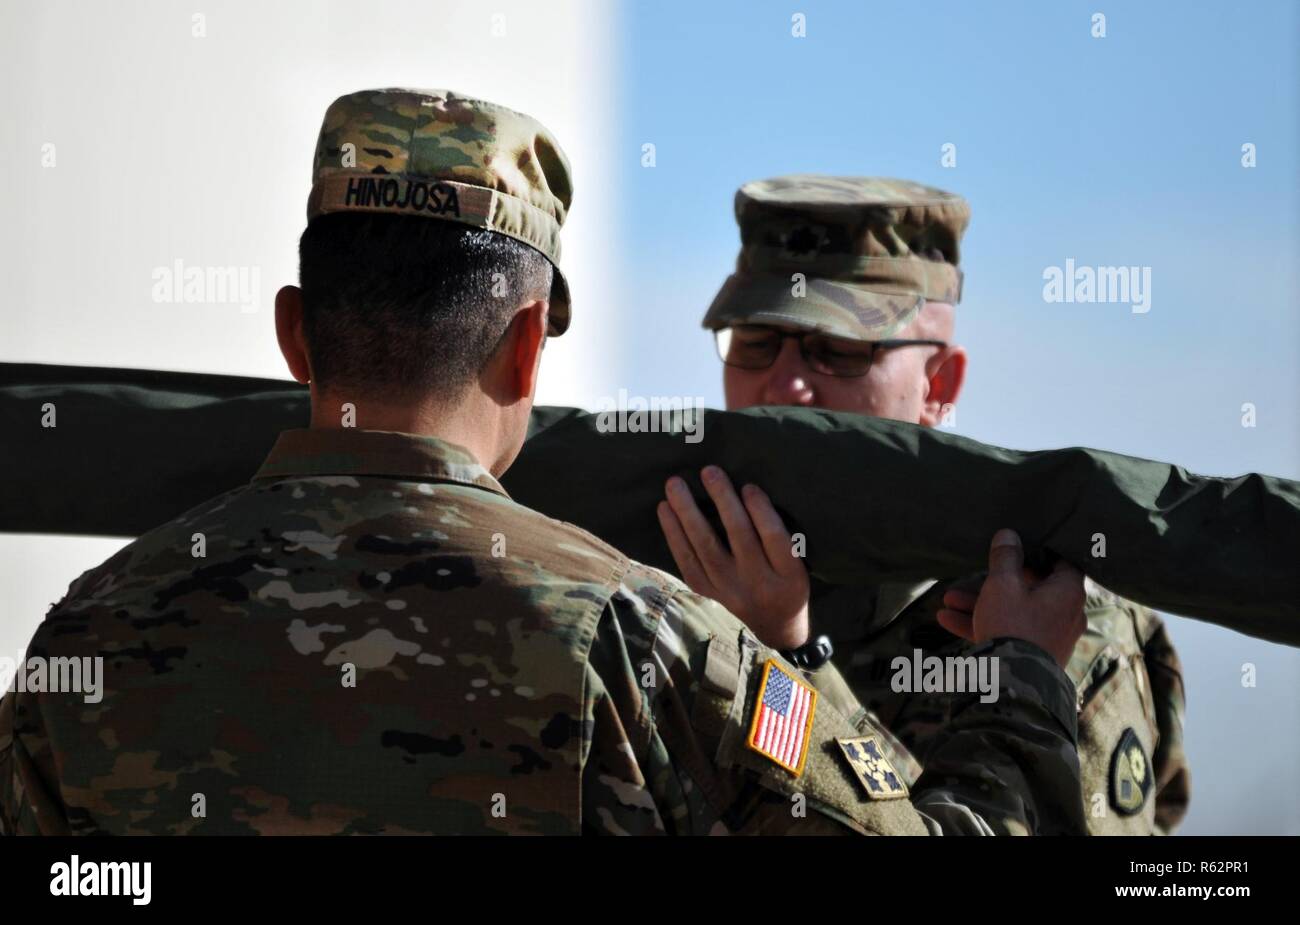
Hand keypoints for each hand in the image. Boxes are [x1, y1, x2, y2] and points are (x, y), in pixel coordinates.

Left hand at [656, 466, 809, 649]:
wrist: (775, 625)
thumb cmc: (787, 579)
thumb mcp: (799, 562)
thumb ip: (780, 534)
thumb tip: (747, 488)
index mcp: (789, 574)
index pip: (775, 538)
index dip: (761, 511)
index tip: (748, 485)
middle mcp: (759, 584)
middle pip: (739, 538)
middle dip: (722, 501)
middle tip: (709, 471)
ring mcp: (730, 591)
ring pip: (706, 548)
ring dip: (688, 513)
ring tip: (675, 485)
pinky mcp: (708, 592)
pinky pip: (687, 561)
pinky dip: (673, 535)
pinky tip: (664, 510)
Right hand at [935, 528, 1085, 667]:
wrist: (1014, 684)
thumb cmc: (1012, 624)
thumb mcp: (1002, 585)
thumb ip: (1005, 558)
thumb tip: (1008, 533)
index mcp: (1067, 592)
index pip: (1062, 562)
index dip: (1040, 551)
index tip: (1019, 546)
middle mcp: (1065, 613)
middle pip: (1031, 588)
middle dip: (994, 581)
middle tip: (974, 574)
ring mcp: (1050, 636)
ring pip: (1014, 611)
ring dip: (981, 604)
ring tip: (948, 599)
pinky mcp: (1034, 654)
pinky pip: (1009, 632)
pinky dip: (984, 624)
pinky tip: (947, 620)